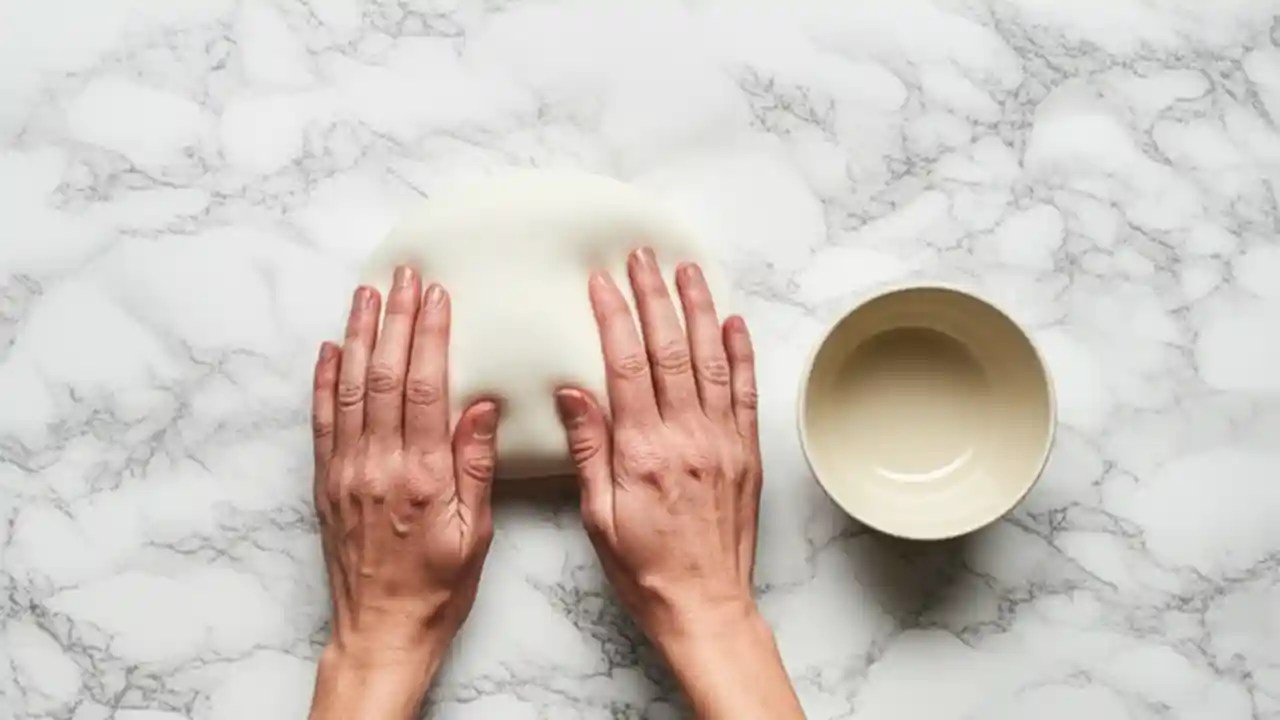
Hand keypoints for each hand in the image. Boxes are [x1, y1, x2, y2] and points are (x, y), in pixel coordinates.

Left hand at [309, 267, 498, 719]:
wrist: (381, 630)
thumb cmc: (437, 587)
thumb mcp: (475, 533)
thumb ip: (475, 466)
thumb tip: (483, 405)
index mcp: (421, 476)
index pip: (424, 387)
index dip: (429, 335)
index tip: (437, 295)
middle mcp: (377, 465)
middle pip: (383, 376)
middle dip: (394, 319)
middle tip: (403, 275)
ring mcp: (346, 472)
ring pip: (348, 389)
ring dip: (356, 336)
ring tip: (366, 293)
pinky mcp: (327, 483)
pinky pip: (321, 421)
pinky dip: (323, 381)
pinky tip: (328, 349)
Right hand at [555, 248, 801, 718]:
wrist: (705, 605)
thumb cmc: (645, 568)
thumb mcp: (598, 516)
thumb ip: (589, 449)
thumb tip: (572, 392)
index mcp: (643, 451)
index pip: (626, 365)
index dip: (613, 317)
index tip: (602, 281)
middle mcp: (687, 437)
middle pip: (670, 350)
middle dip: (655, 297)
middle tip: (643, 255)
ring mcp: (722, 442)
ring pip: (711, 360)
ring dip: (699, 310)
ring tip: (688, 270)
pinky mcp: (746, 453)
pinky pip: (745, 393)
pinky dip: (740, 354)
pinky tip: (732, 322)